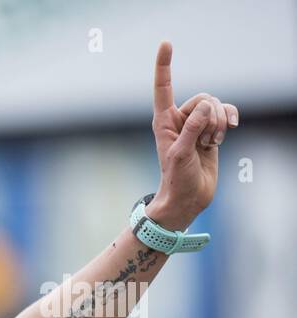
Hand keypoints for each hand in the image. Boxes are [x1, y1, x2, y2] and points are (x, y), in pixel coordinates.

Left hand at [147, 40, 238, 230]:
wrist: (188, 198)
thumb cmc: (177, 179)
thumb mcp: (181, 154)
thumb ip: (193, 129)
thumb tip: (207, 107)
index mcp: (164, 121)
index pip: (163, 88)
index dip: (164, 66)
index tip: (166, 43)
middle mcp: (179, 119)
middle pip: (204, 98)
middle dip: (211, 116)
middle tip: (206, 140)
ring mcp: (196, 124)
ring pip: (217, 106)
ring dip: (219, 124)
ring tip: (211, 144)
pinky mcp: (211, 131)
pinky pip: (227, 113)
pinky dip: (230, 119)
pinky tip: (231, 129)